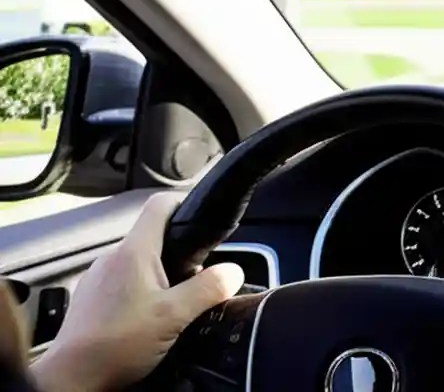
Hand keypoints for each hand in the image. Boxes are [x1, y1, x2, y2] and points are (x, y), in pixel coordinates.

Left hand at [30, 193, 243, 391]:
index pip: (160, 205)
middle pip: (154, 238)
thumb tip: (234, 271)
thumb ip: (208, 289)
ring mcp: (97, 279)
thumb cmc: (116, 345)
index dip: (185, 205)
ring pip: (139, 265)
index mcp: (134, 252)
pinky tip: (146, 322)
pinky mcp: (90, 300)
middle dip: (180, 256)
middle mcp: (112, 259)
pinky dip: (140, 296)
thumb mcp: (174, 316)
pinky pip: (123, 285)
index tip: (202, 224)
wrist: (72, 380)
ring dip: (159, 279)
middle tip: (195, 284)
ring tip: (172, 308)